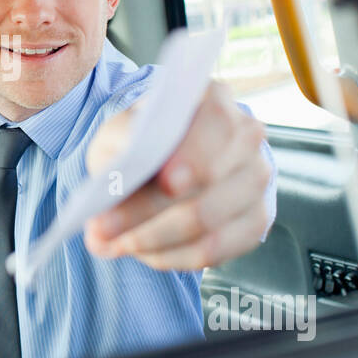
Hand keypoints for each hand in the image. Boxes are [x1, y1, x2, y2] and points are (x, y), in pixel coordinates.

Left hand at [83, 81, 272, 270]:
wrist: (166, 163)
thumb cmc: (142, 143)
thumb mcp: (121, 133)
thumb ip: (120, 148)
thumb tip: (115, 185)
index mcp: (214, 99)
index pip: (214, 123)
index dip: (194, 155)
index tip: (167, 182)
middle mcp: (247, 136)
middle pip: (208, 179)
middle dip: (148, 211)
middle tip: (100, 229)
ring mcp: (257, 179)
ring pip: (208, 221)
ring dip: (152, 240)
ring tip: (110, 244)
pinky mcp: (256, 220)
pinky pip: (214, 250)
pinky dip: (171, 257)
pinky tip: (142, 253)